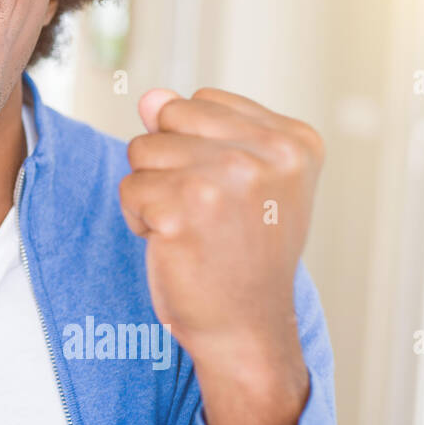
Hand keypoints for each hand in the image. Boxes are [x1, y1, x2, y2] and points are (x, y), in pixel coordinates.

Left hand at [119, 87, 321, 424]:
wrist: (244, 327)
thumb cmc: (241, 253)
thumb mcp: (238, 179)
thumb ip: (198, 129)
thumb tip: (150, 97)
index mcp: (294, 140)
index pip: (200, 100)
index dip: (195, 146)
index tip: (229, 194)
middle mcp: (269, 154)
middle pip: (167, 118)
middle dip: (168, 162)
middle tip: (204, 212)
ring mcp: (228, 179)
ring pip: (141, 151)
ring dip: (152, 192)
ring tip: (191, 228)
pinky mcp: (184, 209)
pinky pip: (129, 189)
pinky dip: (138, 219)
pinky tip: (174, 244)